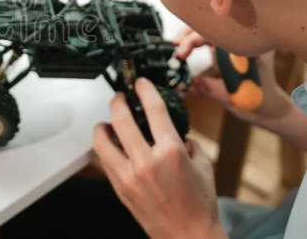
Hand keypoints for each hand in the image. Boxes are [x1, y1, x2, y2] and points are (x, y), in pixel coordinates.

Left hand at [93, 79, 225, 238]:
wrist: (187, 236)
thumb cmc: (198, 206)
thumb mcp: (204, 166)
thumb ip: (189, 144)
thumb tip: (178, 132)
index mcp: (170, 153)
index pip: (154, 110)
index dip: (145, 90)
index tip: (140, 83)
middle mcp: (146, 163)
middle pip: (121, 120)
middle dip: (117, 102)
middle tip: (119, 97)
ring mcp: (130, 177)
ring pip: (102, 142)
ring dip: (102, 126)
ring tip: (106, 122)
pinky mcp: (120, 189)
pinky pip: (104, 162)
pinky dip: (104, 149)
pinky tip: (109, 146)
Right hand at [175, 29, 306, 151]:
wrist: (272, 110)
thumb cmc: (257, 103)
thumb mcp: (229, 97)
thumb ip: (205, 87)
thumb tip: (181, 83)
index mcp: (246, 49)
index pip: (214, 35)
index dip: (193, 41)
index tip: (180, 55)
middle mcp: (244, 42)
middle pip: (211, 27)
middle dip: (189, 35)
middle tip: (174, 48)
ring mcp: (238, 45)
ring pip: (210, 31)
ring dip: (191, 37)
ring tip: (177, 47)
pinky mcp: (231, 51)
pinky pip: (211, 40)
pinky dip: (196, 42)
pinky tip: (185, 49)